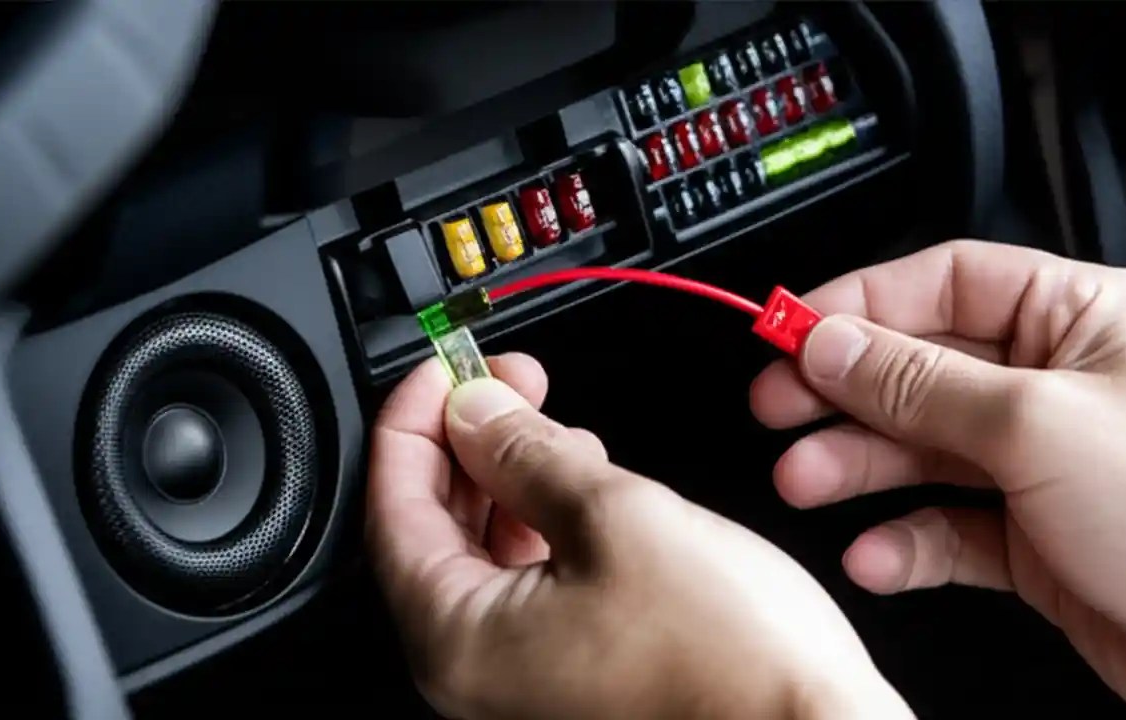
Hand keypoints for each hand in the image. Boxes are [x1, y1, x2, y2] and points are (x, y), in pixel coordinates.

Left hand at [367, 354, 911, 718]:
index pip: (392, 505)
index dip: (415, 417)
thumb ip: (527, 454)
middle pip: (431, 528)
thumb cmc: (733, 662)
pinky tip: (582, 490)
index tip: (446, 365)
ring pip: (482, 554)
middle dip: (467, 440)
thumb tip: (473, 410)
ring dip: (508, 478)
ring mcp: (522, 679)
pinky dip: (542, 526)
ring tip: (554, 429)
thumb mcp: (617, 516)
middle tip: (506, 381)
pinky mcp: (571, 676)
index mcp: (457, 640)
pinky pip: (526, 586)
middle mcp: (474, 673)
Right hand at [750, 240, 1125, 717]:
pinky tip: (876, 554)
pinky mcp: (1033, 536)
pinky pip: (944, 525)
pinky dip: (903, 540)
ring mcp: (1042, 462)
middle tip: (778, 408)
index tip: (789, 329)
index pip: (944, 284)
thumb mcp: (1036, 426)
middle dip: (844, 392)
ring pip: (921, 449)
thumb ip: (919, 384)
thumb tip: (832, 344)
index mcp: (1079, 320)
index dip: (859, 304)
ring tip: (806, 483)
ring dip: (857, 468)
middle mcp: (1057, 384)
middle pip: (919, 368)